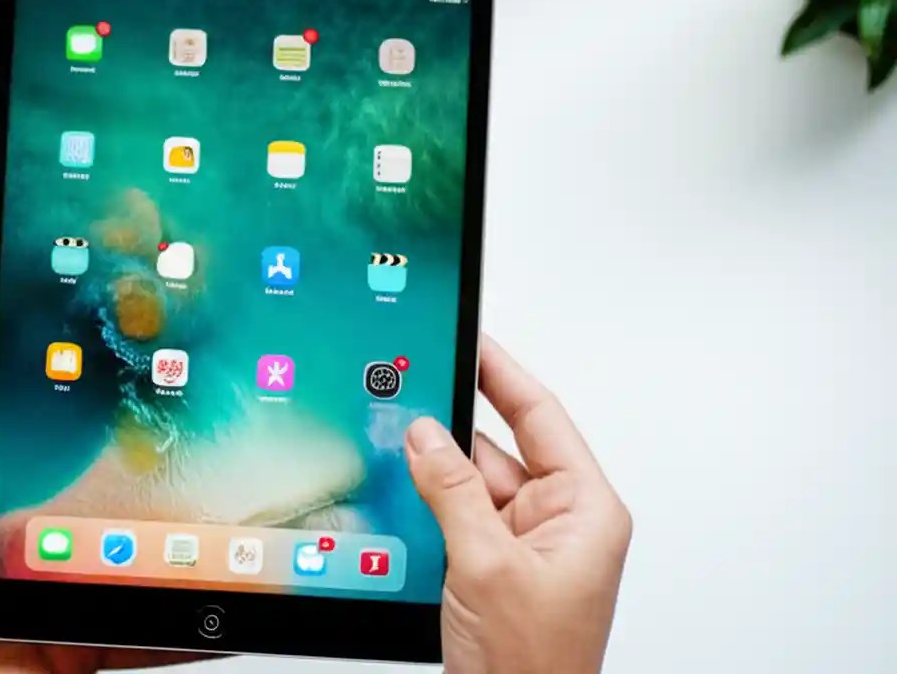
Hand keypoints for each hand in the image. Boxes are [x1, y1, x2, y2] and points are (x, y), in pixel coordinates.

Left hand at [0, 386, 208, 673]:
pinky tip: (201, 613)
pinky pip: (134, 638)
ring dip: (166, 562)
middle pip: (92, 521)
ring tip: (210, 544)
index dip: (72, 443)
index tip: (120, 410)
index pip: (32, 471)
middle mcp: (19, 566)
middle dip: (137, 501)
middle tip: (184, 479)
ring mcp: (52, 614)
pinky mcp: (76, 656)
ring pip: (122, 576)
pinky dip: (173, 630)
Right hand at [406, 336, 632, 673]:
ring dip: (435, 475)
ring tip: (394, 452)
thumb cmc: (534, 667)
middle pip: (498, 449)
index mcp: (585, 511)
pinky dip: (428, 507)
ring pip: (471, 484)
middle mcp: (559, 523)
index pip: (541, 418)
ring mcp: (525, 546)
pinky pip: (458, 517)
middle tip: (408, 394)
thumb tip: (425, 434)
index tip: (473, 339)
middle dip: (452, 432)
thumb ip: (453, 490)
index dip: (503, 374)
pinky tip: (401, 496)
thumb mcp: (486, 565)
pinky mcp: (494, 567)